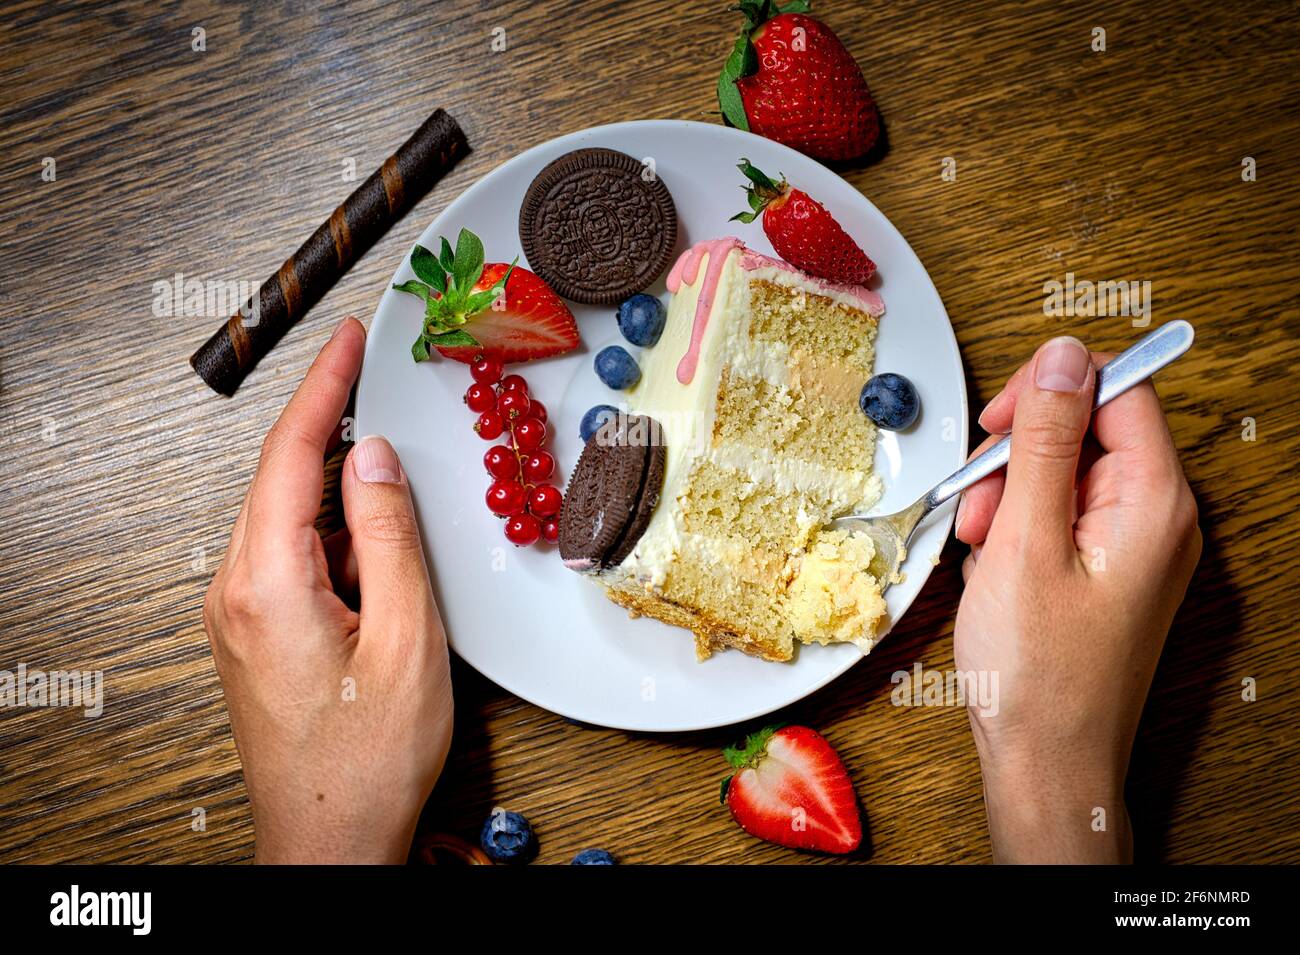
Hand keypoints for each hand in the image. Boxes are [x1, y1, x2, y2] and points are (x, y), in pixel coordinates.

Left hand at [202, 318, 452, 863]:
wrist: (330, 840)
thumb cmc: (367, 759)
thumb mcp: (405, 637)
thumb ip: (390, 536)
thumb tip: (374, 458)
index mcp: (266, 583)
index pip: (290, 454)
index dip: (323, 387)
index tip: (346, 339)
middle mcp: (236, 591)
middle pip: (283, 479)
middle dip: (334, 432)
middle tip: (380, 390)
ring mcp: (240, 613)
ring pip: (289, 518)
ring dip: (341, 496)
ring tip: (394, 502)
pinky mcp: (256, 631)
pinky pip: (290, 556)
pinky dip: (335, 538)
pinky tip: (376, 556)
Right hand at [953, 336, 1200, 862]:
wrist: (1046, 763)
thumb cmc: (1041, 674)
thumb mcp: (1026, 540)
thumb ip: (1045, 441)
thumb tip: (1063, 357)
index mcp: (1154, 502)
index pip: (1118, 391)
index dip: (1051, 391)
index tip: (999, 422)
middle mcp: (1155, 518)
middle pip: (1086, 431)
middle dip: (1018, 456)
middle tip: (982, 503)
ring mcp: (1130, 546)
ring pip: (1062, 474)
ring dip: (1009, 496)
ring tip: (984, 547)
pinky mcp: (1104, 569)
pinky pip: (1058, 517)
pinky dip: (1017, 529)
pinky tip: (996, 567)